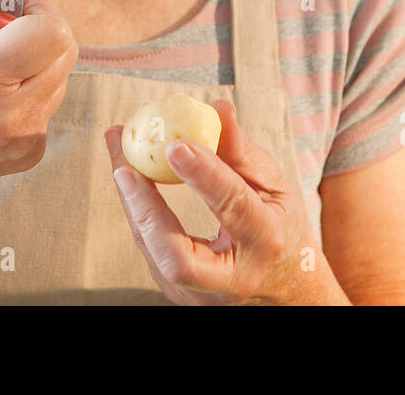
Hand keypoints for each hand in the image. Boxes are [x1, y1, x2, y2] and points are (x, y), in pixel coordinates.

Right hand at [0, 0, 77, 222]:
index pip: (47, 29)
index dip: (35, 6)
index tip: (7, 6)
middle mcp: (8, 115)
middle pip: (64, 48)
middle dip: (38, 27)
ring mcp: (23, 139)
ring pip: (61, 73)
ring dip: (33, 58)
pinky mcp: (30, 153)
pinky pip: (50, 101)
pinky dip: (30, 87)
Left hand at [104, 99, 349, 304]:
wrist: (285, 283)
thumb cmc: (279, 223)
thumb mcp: (273, 185)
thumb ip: (241, 150)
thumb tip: (217, 109)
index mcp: (267, 241)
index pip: (233, 207)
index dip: (203, 175)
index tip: (175, 144)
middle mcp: (233, 279)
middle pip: (178, 259)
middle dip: (147, 211)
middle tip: (125, 167)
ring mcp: (203, 296)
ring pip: (156, 256)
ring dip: (133, 204)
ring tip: (119, 154)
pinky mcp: (181, 295)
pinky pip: (152, 252)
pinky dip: (139, 214)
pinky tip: (130, 179)